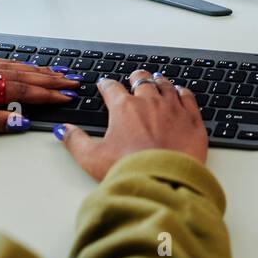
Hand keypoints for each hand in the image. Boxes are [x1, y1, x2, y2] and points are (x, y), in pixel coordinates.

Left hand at [0, 59, 81, 143]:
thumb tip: (17, 119)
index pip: (18, 89)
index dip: (45, 93)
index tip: (66, 96)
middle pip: (19, 74)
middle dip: (48, 78)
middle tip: (72, 82)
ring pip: (10, 66)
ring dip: (36, 69)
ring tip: (57, 72)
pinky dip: (16, 63)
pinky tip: (24, 65)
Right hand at [55, 70, 207, 181]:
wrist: (164, 180)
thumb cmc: (130, 169)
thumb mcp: (92, 158)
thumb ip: (76, 141)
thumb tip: (65, 130)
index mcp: (124, 108)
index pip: (112, 89)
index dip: (106, 85)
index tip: (104, 85)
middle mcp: (149, 102)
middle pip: (142, 81)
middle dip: (136, 78)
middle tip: (134, 78)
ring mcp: (173, 108)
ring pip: (165, 86)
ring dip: (159, 82)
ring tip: (157, 80)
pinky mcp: (192, 119)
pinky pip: (187, 97)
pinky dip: (182, 92)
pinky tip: (181, 91)